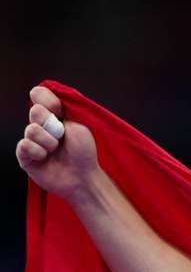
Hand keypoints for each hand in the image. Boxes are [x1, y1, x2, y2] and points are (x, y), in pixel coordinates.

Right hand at [15, 85, 99, 203]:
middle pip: (35, 111)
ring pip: (31, 129)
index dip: (47, 100)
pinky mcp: (25, 156)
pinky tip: (46, 157)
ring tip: (56, 149)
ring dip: (48, 141)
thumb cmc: (84, 152)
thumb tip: (44, 94)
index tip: (60, 111)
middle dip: (51, 123)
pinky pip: (24, 145)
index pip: (39, 94)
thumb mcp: (79, 124)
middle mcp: (40, 125)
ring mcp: (32, 140)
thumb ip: (63, 108)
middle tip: (61, 135)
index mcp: (54, 115)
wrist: (83, 177)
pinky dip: (38, 151)